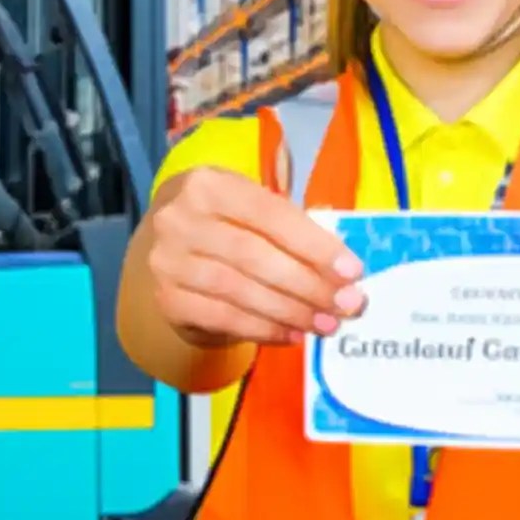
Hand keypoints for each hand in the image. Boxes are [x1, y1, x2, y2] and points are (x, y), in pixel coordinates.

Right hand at [147, 167, 364, 346]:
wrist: (169, 246)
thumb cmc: (226, 222)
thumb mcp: (252, 208)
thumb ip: (294, 227)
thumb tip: (343, 268)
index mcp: (209, 185)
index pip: (270, 214)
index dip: (314, 245)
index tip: (351, 271)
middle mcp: (180, 219)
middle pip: (254, 256)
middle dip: (307, 284)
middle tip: (347, 305)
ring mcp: (168, 261)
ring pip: (239, 291)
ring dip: (290, 311)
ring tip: (325, 324)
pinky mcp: (167, 299)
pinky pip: (223, 319)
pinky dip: (263, 329)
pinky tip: (292, 334)